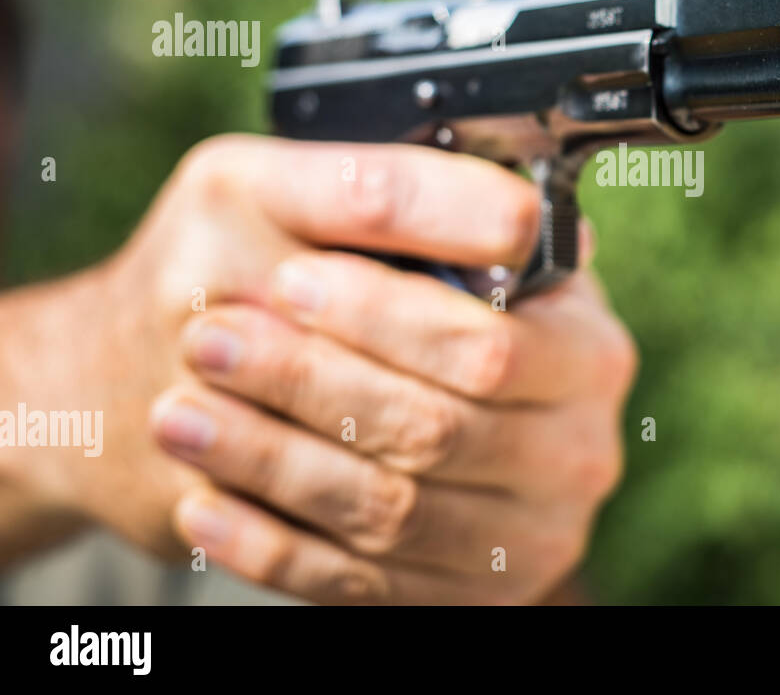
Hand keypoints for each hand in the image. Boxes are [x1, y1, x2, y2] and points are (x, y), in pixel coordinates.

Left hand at [0, 134, 636, 603]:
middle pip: (439, 429)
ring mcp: (530, 533)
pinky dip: (273, 546)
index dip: (386, 315)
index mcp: (585, 345)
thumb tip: (484, 211)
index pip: (494, 342)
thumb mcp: (384, 224)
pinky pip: (364, 586)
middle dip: (311, 383)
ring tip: (182, 414)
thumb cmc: (364, 290)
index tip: (291, 281)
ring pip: (393, 511)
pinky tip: (205, 505)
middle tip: (208, 343)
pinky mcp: (470, 595)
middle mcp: (576, 446)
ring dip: (273, 462)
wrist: (335, 398)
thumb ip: (406, 196)